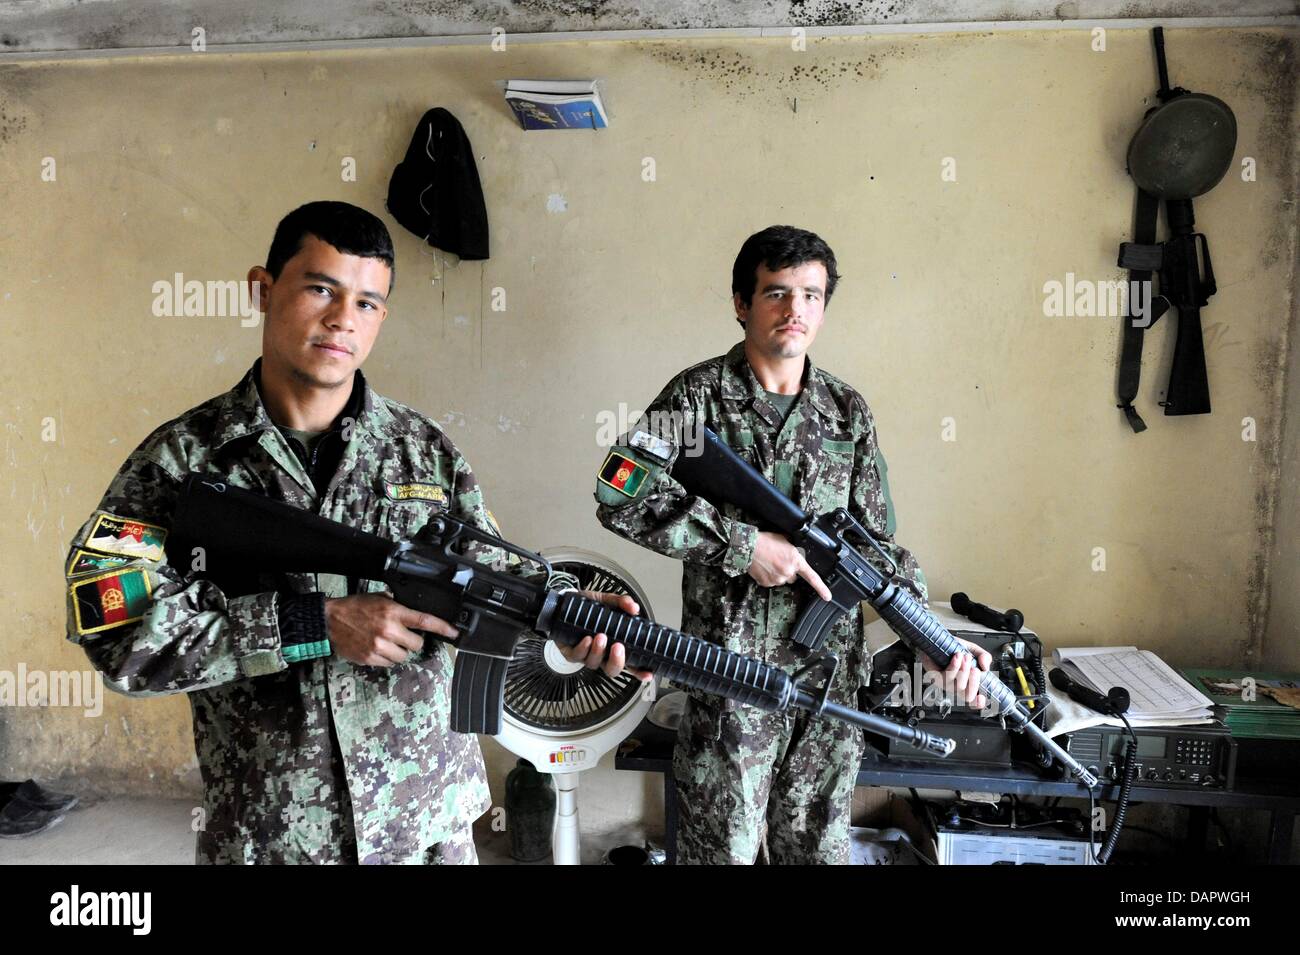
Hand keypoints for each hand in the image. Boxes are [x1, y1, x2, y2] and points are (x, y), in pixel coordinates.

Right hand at [324, 593, 457, 666]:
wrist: (329, 621)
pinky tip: (377, 648)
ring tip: (387, 642)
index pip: (424, 620)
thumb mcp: (379, 598)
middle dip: (413, 641)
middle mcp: (388, 630)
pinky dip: (387, 658)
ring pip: (404, 656)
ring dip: (400, 651)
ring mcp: (379, 646)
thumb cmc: (354, 607)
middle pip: (417, 644)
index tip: (454, 632)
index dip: (442, 627)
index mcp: (392, 612)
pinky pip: (389, 663)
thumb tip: (415, 612)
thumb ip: (398, 605)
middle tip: (402, 636)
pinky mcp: (370, 658)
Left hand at [555, 591, 653, 681]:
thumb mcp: (607, 601)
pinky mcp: (571, 653)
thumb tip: (633, 607)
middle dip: (617, 662)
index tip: (647, 673)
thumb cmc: (587, 608)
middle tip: (618, 647)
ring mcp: (586, 655)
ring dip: (598, 651)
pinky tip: (587, 639)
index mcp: (614, 645)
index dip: (639, 671)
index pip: (630, 663)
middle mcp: (601, 654)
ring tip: (600, 636)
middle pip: (612, 670)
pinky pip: (577, 656)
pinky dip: (582, 649)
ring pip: (594, 664)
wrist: (563, 605)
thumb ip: (621, 602)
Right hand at [746, 531, 832, 599]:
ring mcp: (777, 579)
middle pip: (793, 577)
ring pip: (781, 580)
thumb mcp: (784, 540)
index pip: (812, 577)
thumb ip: (793, 550)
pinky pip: (770, 582)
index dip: (821, 588)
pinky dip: (768, 576)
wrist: (748, 546)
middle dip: (788, 571)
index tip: (827, 597)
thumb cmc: (765, 541)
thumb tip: (796, 553)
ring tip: (769, 562)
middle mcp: (788, 572)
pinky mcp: (766, 583)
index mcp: (795, 560)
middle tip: (778, 560)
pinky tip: (763, 567)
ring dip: (777, 573)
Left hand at [919, 636, 992, 709]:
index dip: (978, 703)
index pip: (974, 701)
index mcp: (968, 684)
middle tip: (976, 669)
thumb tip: (986, 666)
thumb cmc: (955, 648)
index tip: (982, 698)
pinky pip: (946, 676)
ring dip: (964, 671)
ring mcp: (945, 683)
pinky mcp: (935, 677)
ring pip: (957, 686)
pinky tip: (957, 657)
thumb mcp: (974, 650)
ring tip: (965, 657)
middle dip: (974, 682)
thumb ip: (984, 657)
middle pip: (967, 696)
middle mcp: (956, 687)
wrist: (938, 640)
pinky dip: (954, 666)